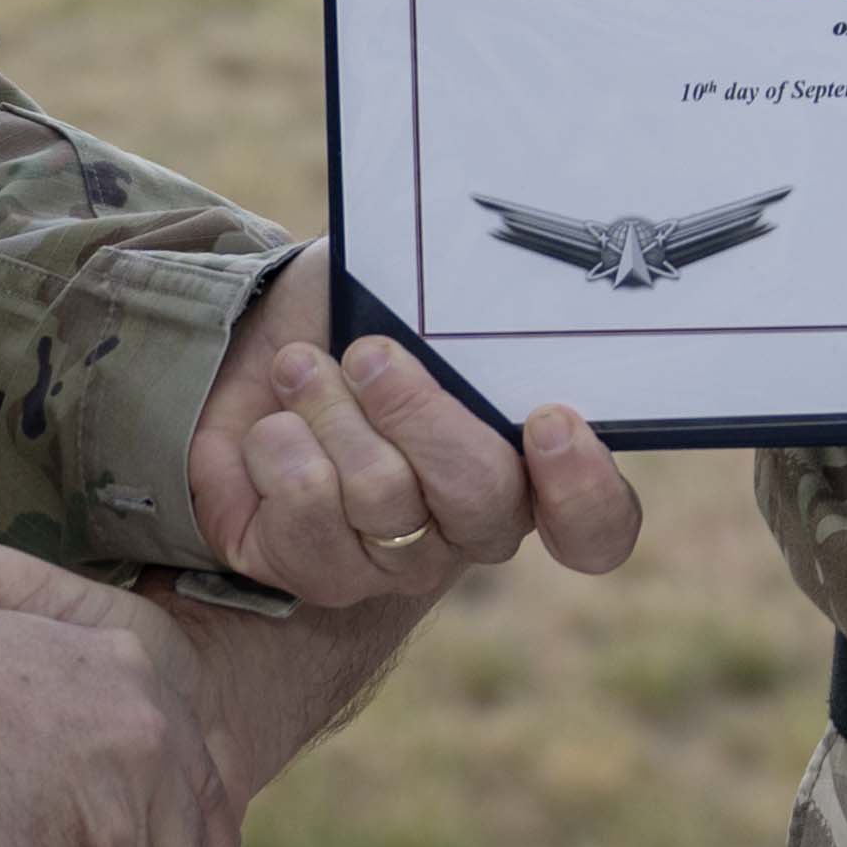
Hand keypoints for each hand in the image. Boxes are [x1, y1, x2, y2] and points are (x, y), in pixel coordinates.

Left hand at [193, 271, 644, 610]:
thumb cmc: (355, 311)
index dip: (584, 490)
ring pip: (383, 499)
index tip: (547, 420)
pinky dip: (281, 449)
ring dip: (331, 411)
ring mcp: (395, 561)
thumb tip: (487, 277)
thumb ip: (468, 293)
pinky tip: (275, 425)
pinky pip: (309, 520)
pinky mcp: (313, 569)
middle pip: (483, 499)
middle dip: (418, 413)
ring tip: (301, 367)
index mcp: (527, 461)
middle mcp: (471, 525)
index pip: (595, 525)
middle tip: (369, 354)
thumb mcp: (418, 283)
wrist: (252, 343)